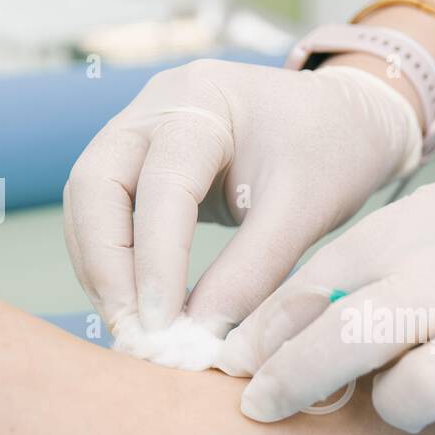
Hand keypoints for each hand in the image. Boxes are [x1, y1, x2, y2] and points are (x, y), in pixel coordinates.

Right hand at [62, 58, 420, 358]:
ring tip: (132, 331)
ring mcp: (138, 131)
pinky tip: (138, 309)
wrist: (344, 120)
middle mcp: (155, 106)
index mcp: (201, 99)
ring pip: (89, 203)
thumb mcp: (304, 209)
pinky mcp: (138, 163)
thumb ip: (253, 270)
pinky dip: (115, 264)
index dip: (157, 260)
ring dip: (102, 271)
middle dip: (107, 266)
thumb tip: (199, 335)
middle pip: (95, 186)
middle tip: (132, 332)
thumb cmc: (332, 152)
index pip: (161, 184)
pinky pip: (106, 215)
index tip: (163, 325)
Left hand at [221, 159, 434, 434]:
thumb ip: (358, 263)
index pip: (320, 282)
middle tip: (263, 405)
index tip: (239, 365)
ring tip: (422, 386)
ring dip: (397, 406)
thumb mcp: (430, 218)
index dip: (266, 332)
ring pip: (409, 399)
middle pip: (348, 337)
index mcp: (424, 226)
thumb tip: (267, 331)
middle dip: (290, 381)